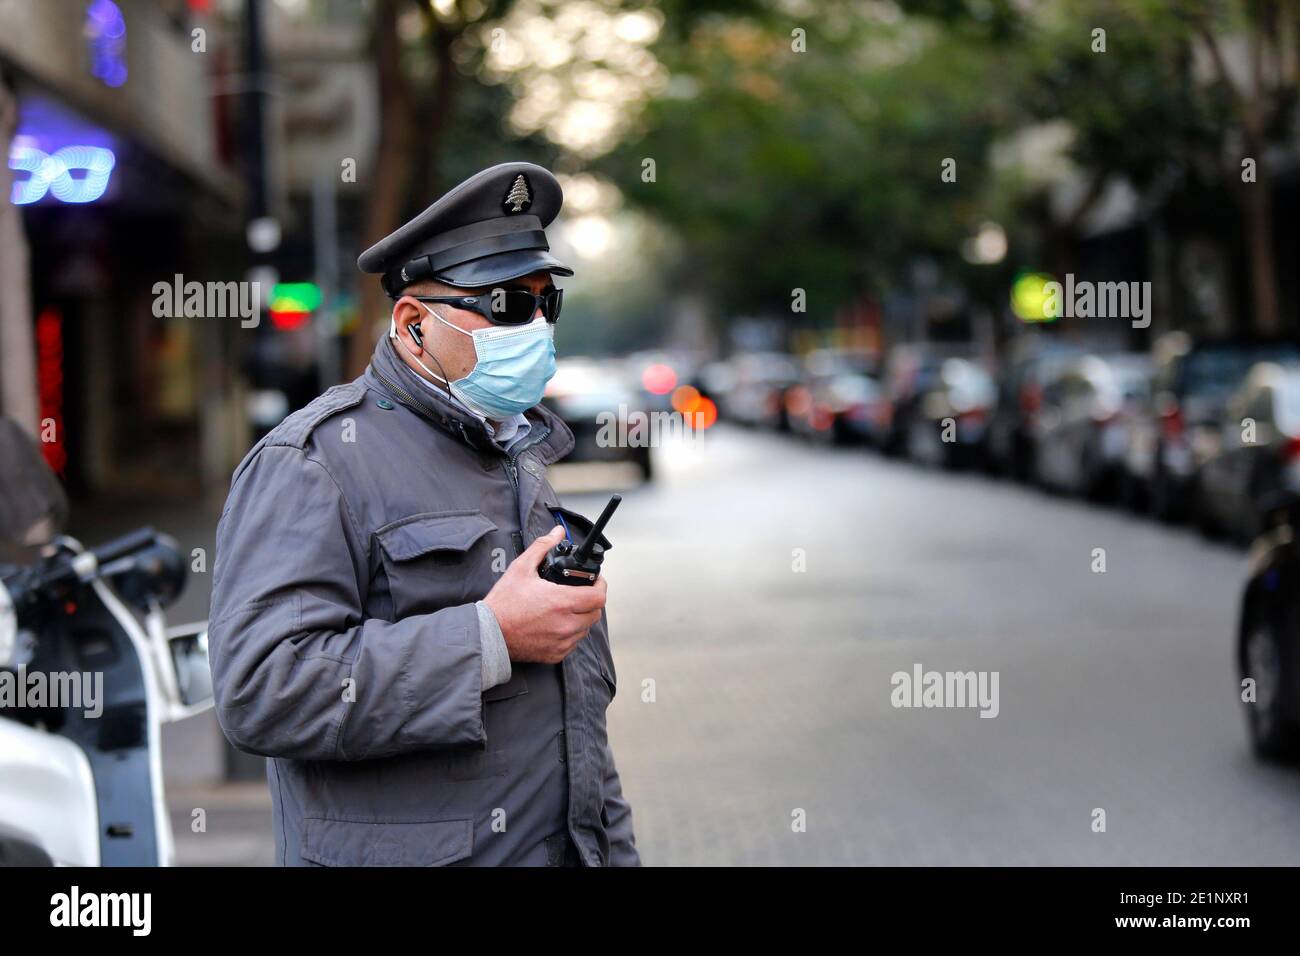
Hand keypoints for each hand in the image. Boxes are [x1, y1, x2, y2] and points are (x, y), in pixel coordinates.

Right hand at [483, 525, 606, 663]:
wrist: (488, 633)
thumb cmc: (503, 603)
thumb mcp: (521, 568)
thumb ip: (543, 547)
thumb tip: (557, 532)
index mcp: (561, 602)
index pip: (598, 596)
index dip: (600, 586)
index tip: (594, 581)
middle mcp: (566, 624)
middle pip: (596, 613)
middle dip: (591, 600)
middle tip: (580, 592)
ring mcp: (562, 641)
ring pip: (586, 628)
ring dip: (582, 617)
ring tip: (567, 608)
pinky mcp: (555, 654)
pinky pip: (574, 643)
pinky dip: (571, 633)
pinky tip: (557, 624)